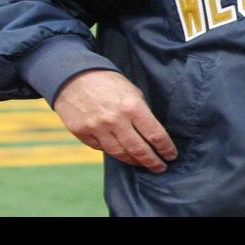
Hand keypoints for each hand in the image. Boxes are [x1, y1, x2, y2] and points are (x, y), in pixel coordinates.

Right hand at [53, 69, 177, 171]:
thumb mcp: (132, 92)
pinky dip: (113, 152)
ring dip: (134, 161)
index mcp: (132, 107)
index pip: (155, 135)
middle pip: (138, 150)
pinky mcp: (82, 133)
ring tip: (143, 163)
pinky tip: (122, 152)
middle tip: (161, 167)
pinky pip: (102, 149)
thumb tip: (152, 135)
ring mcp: (96, 128)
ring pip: (120, 153)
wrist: (73, 76)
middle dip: (153, 162)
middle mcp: (115, 120)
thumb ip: (142, 113)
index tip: (171, 155)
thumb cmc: (108, 83)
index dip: (166, 149)